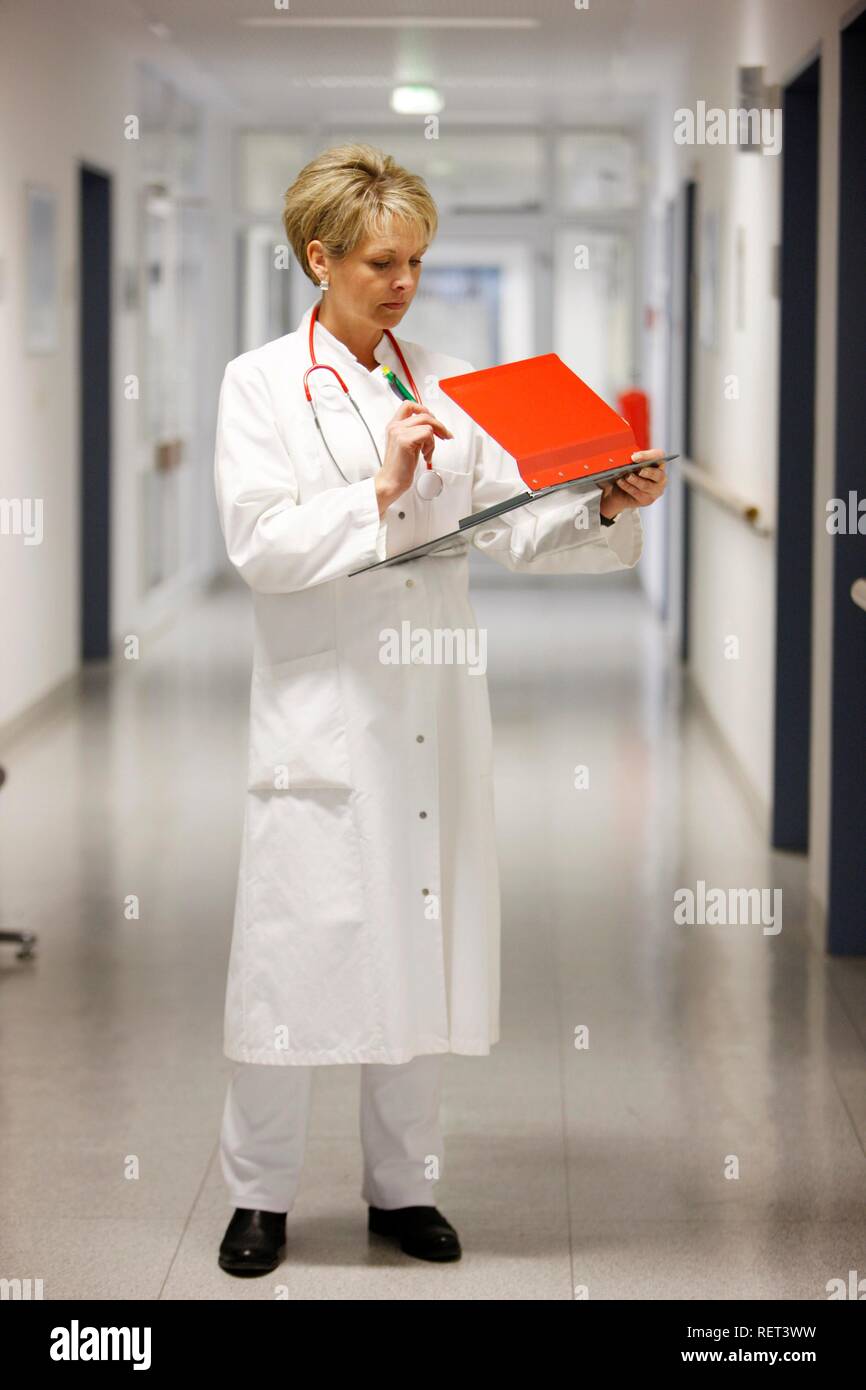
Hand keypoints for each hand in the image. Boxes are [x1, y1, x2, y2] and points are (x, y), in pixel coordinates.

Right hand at [374, 400, 452, 515]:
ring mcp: (399, 432)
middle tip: (445, 435)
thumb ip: (415, 432)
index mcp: (394, 425)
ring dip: (433, 440)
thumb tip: (434, 426)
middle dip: (439, 425)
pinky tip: (425, 455)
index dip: (424, 410)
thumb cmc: (399, 467)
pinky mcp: (405, 440)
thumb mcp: (407, 444)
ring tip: (427, 452)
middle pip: (424, 414)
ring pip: (428, 424)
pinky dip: (431, 446)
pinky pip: (427, 434)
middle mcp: (395, 426)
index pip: (409, 405)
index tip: (434, 421)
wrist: (391, 482)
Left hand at [599, 449, 667, 518]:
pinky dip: (628, 487)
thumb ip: (631, 459)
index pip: (659, 456)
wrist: (619, 491)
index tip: (634, 457)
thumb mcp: (629, 464)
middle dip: (648, 472)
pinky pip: (638, 493)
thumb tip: (629, 458)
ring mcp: (656, 490)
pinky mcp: (647, 500)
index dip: (648, 456)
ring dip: (636, 480)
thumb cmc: (627, 473)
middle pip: (658, 474)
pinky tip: (620, 482)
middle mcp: (660, 477)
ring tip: (627, 476)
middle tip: (639, 470)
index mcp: (658, 463)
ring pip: (647, 485)